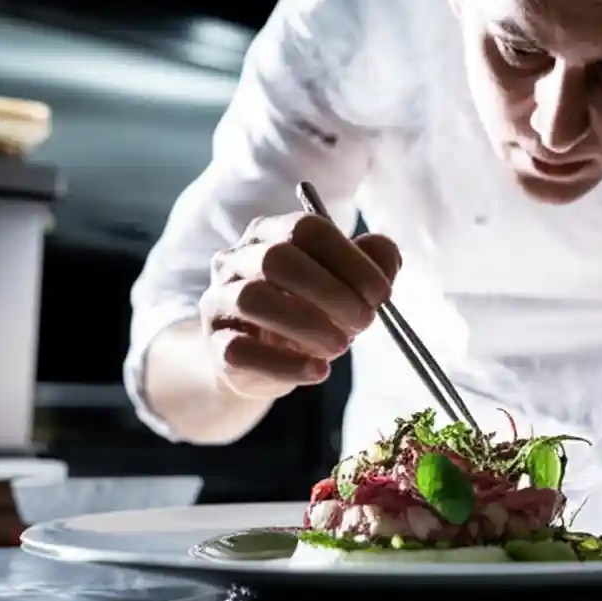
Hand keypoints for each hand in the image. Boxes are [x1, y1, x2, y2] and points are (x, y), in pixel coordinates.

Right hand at [199, 212, 400, 399]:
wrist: (258, 360)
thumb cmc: (307, 311)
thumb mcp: (344, 284)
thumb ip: (372, 263)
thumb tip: (385, 255)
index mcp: (272, 233)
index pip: (308, 229)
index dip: (351, 260)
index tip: (382, 294)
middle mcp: (237, 259)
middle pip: (277, 258)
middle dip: (331, 292)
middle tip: (365, 321)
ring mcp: (220, 301)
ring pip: (254, 299)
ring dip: (308, 324)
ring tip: (342, 346)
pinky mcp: (216, 346)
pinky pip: (242, 351)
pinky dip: (287, 364)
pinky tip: (318, 371)